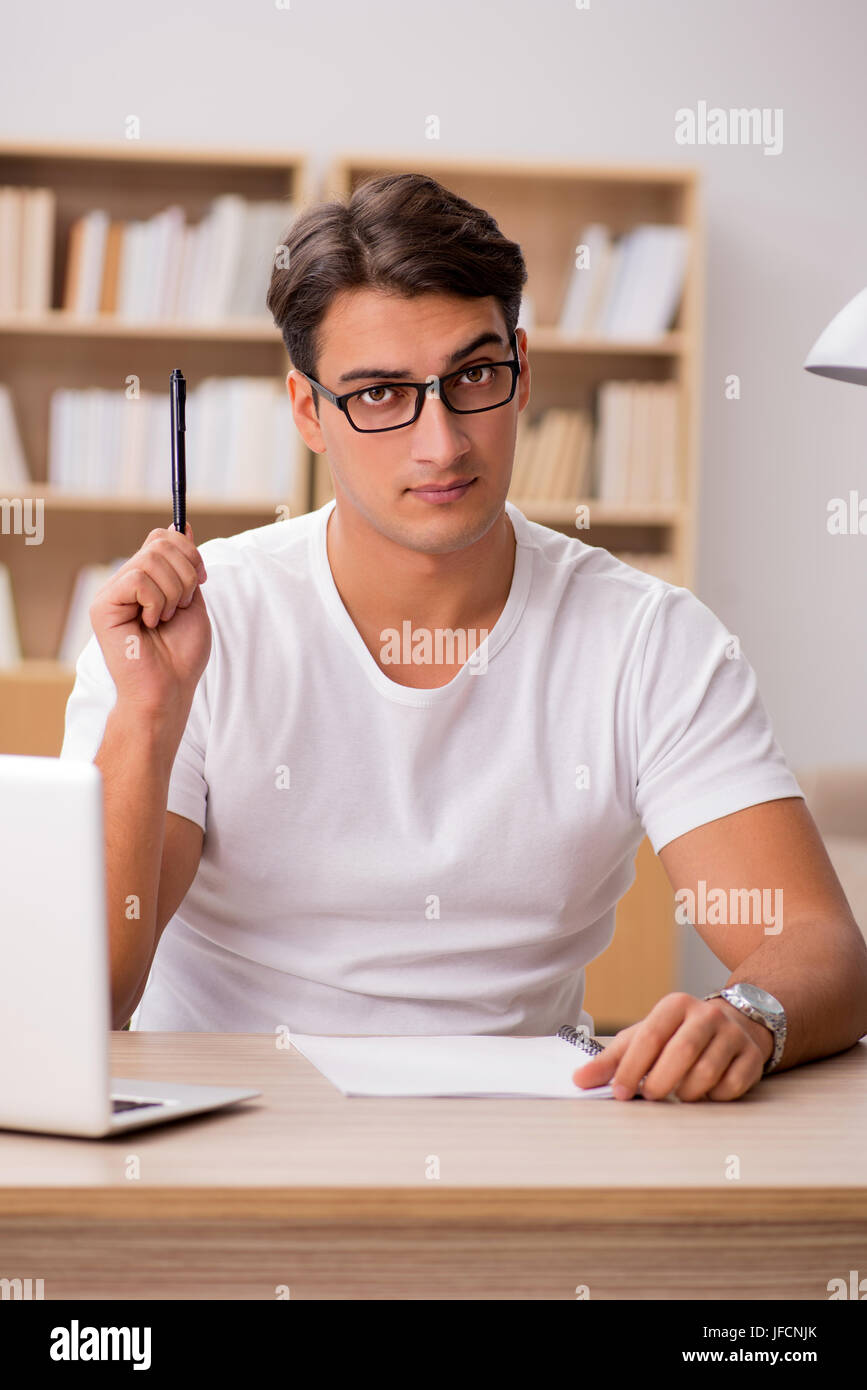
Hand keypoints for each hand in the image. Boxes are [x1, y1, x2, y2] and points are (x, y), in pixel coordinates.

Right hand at [89, 522, 211, 725]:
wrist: (169, 690)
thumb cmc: (182, 654)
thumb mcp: (193, 600)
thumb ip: (186, 564)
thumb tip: (182, 525)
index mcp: (146, 579)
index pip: (163, 537)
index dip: (189, 551)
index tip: (202, 580)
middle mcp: (126, 581)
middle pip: (161, 543)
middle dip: (186, 575)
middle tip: (180, 608)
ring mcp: (112, 592)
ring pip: (152, 560)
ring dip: (174, 593)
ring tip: (164, 620)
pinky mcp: (102, 606)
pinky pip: (138, 579)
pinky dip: (156, 602)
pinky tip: (149, 624)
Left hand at [572, 991, 773, 1101]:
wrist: (734, 1024)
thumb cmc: (678, 1035)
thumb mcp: (644, 1038)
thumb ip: (612, 1059)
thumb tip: (579, 1080)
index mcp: (675, 1005)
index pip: (650, 1036)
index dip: (631, 1067)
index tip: (620, 1093)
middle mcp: (706, 1015)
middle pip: (682, 1052)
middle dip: (660, 1082)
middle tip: (650, 1097)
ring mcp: (733, 1035)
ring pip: (708, 1072)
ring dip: (686, 1092)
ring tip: (677, 1094)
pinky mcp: (752, 1057)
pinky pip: (731, 1086)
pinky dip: (713, 1097)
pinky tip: (705, 1092)